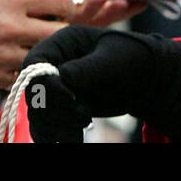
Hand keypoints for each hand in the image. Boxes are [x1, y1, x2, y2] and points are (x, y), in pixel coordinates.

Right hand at [0, 0, 137, 87]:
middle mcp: (11, 25)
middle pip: (66, 28)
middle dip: (86, 23)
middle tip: (99, 17)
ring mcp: (3, 53)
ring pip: (52, 53)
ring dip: (66, 47)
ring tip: (78, 41)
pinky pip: (30, 73)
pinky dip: (41, 66)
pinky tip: (47, 60)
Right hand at [23, 27, 180, 142]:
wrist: (147, 78)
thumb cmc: (132, 58)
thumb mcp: (113, 60)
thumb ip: (88, 68)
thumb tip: (63, 78)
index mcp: (64, 42)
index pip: (36, 62)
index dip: (44, 82)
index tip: (70, 98)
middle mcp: (55, 63)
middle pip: (34, 90)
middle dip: (52, 110)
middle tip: (80, 119)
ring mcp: (57, 86)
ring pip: (38, 111)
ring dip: (53, 126)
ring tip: (76, 134)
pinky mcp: (63, 105)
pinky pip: (47, 123)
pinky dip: (55, 134)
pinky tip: (73, 138)